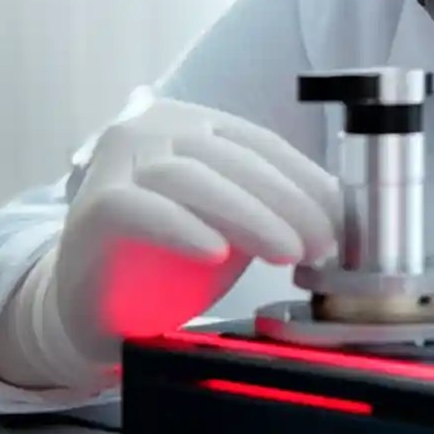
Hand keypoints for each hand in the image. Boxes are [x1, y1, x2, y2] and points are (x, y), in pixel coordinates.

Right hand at [52, 98, 339, 363]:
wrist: (99, 310)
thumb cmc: (171, 261)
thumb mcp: (236, 226)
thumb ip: (275, 209)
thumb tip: (338, 211)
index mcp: (191, 123)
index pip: (260, 144)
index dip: (306, 180)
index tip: (340, 219)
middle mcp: (150, 129)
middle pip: (231, 156)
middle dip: (287, 201)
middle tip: (322, 243)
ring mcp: (117, 164)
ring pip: (192, 177)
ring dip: (249, 216)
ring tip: (288, 253)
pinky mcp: (93, 207)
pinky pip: (140, 209)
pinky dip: (183, 228)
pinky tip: (216, 253)